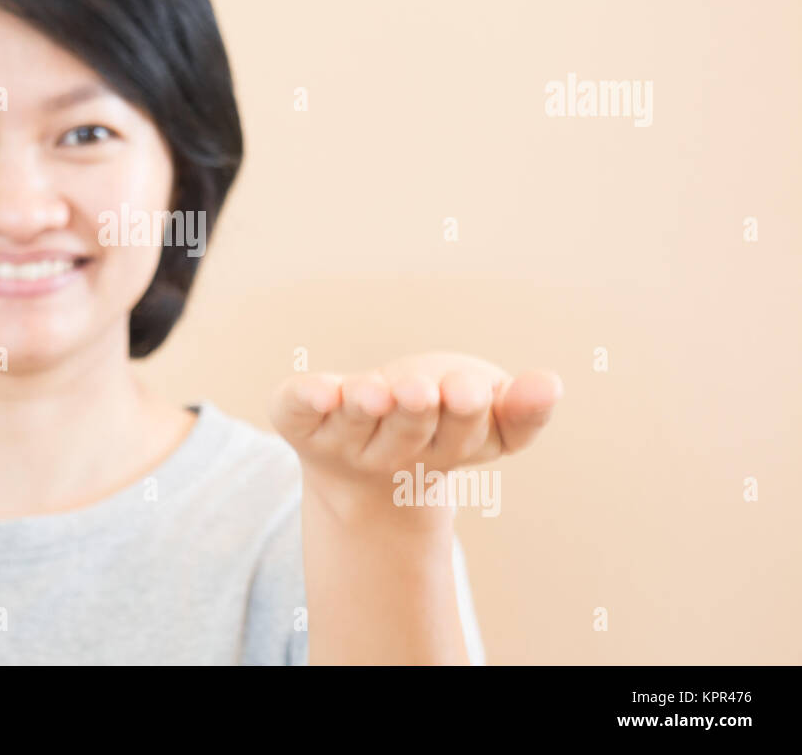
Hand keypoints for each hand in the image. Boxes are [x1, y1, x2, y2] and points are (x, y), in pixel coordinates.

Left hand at [268, 351, 562, 523]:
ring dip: (368, 408)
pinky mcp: (300, 423)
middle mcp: (394, 451)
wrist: (354, 465)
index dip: (469, 415)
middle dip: (418, 411)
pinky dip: (307, 400)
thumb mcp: (486, 414)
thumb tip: (552, 384)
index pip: (470, 436)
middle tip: (427, 391)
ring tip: (379, 392)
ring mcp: (344, 440)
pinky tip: (320, 391)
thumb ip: (519, 406)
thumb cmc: (433, 422)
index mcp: (448, 446)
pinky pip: (297, 414)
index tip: (473, 391)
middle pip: (411, 433)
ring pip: (357, 426)